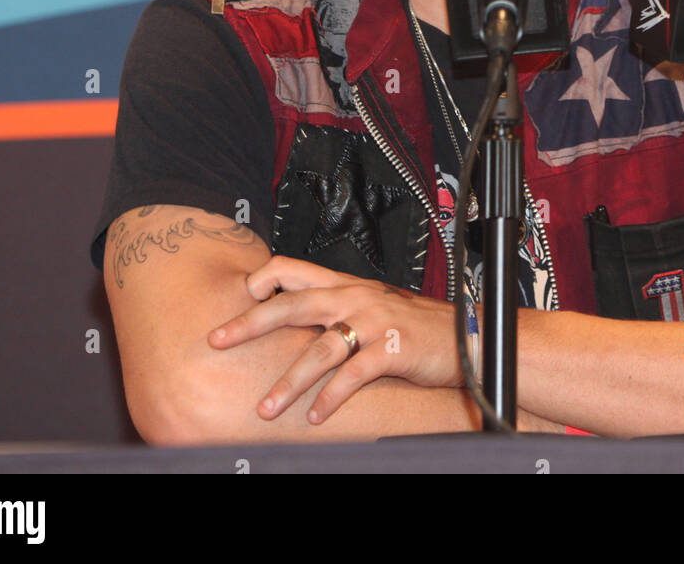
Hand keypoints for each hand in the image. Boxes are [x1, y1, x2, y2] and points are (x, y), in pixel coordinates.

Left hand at [208, 256, 471, 424]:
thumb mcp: (372, 307)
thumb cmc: (416, 325)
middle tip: (217, 341)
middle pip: (291, 303)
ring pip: (319, 348)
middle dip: (250, 323)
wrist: (466, 335)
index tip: (234, 306)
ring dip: (288, 382)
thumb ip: (336, 309)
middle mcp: (355, 296)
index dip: (259, 282)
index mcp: (346, 283)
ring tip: (265, 409)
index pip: (291, 268)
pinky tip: (316, 417)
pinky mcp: (392, 349)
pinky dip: (330, 399)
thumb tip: (293, 325)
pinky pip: (353, 375)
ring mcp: (374, 321)